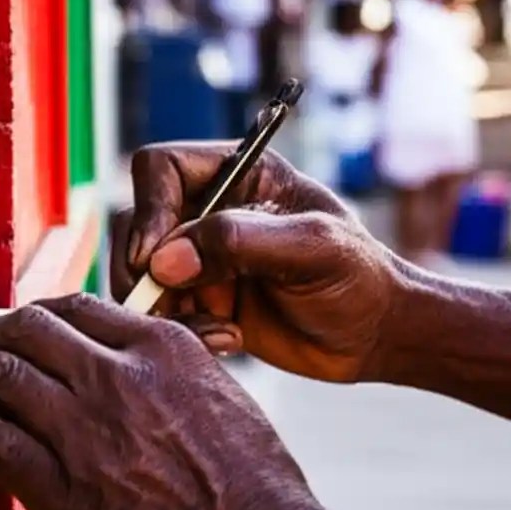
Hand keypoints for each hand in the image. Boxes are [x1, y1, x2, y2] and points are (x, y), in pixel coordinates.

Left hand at [0, 295, 317, 509]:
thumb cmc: (257, 489)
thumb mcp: (223, 402)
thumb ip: (171, 376)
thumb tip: (131, 372)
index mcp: (161, 348)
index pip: (77, 310)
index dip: (30, 315)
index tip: (9, 325)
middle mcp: (117, 374)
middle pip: (26, 330)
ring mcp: (84, 427)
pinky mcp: (59, 485)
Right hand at [112, 142, 404, 382]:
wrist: (375, 335)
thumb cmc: (360, 279)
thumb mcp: (314, 250)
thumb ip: (241, 243)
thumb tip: (165, 259)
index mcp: (238, 173)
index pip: (160, 168)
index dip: (150, 209)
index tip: (155, 258)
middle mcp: (210, 209)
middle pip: (136, 222)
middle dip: (144, 269)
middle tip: (171, 305)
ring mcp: (200, 256)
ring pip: (139, 272)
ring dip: (163, 307)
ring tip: (218, 331)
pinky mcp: (199, 299)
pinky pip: (160, 311)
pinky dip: (181, 330)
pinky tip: (228, 341)